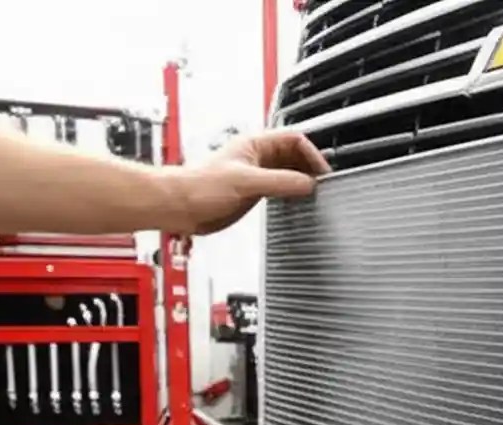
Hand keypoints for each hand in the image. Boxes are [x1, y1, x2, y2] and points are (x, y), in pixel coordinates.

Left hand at [168, 131, 330, 235]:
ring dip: (302, 181)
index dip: (312, 154)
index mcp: (256, 145)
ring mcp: (256, 175)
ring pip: (289, 172)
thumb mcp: (247, 181)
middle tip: (323, 185)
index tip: (322, 173)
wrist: (179, 206)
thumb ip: (280, 182)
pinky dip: (292, 194)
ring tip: (314, 194)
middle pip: (295, 156)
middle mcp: (258, 157)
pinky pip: (280, 188)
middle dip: (310, 168)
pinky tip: (297, 203)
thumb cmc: (200, 187)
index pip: (295, 140)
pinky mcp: (252, 192)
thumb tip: (308, 184)